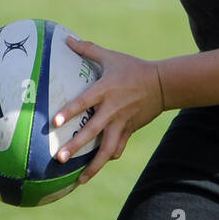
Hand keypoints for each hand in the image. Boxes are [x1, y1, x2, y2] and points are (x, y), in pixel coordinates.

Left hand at [51, 36, 163, 185]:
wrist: (162, 84)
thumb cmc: (134, 68)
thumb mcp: (112, 56)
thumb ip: (88, 49)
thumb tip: (66, 38)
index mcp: (105, 91)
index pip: (84, 103)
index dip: (70, 112)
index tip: (56, 122)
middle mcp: (112, 110)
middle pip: (92, 132)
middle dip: (76, 147)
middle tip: (60, 158)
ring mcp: (122, 123)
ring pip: (107, 149)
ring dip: (94, 165)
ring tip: (80, 180)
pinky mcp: (129, 130)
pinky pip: (118, 147)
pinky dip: (108, 158)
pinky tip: (96, 168)